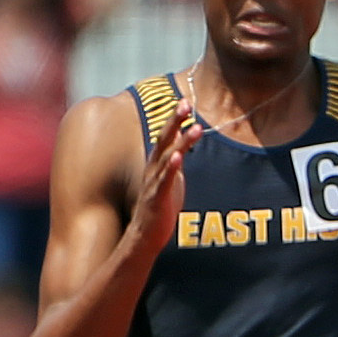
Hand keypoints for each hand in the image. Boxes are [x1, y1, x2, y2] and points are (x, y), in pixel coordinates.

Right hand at [134, 102, 202, 244]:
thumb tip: (182, 145)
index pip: (165, 136)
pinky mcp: (157, 198)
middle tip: (185, 102)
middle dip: (174, 120)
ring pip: (167, 157)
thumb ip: (175, 162)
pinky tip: (177, 156)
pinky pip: (164, 181)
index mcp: (157, 164)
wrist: (143, 236)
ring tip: (194, 126)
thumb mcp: (170, 180)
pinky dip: (170, 168)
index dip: (174, 119)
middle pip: (163, 139)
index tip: (184, 100)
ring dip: (181, 141)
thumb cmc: (159, 208)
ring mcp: (154, 183)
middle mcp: (153, 169)